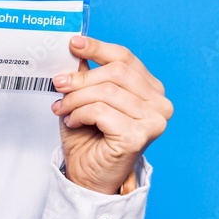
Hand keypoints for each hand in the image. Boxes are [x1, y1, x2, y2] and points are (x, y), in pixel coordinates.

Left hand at [50, 35, 173, 194]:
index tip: (73, 44)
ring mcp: (154, 121)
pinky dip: (80, 113)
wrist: (88, 175)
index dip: (98, 48)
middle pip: (116, 72)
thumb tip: (75, 48)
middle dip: (81, 78)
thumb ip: (86, 74)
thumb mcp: (85, 97)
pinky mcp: (139, 136)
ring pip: (106, 92)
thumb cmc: (89, 137)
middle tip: (58, 84)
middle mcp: (159, 103)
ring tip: (62, 109)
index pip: (125, 59)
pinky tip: (73, 122)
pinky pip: (101, 111)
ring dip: (76, 99)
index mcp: (150, 89)